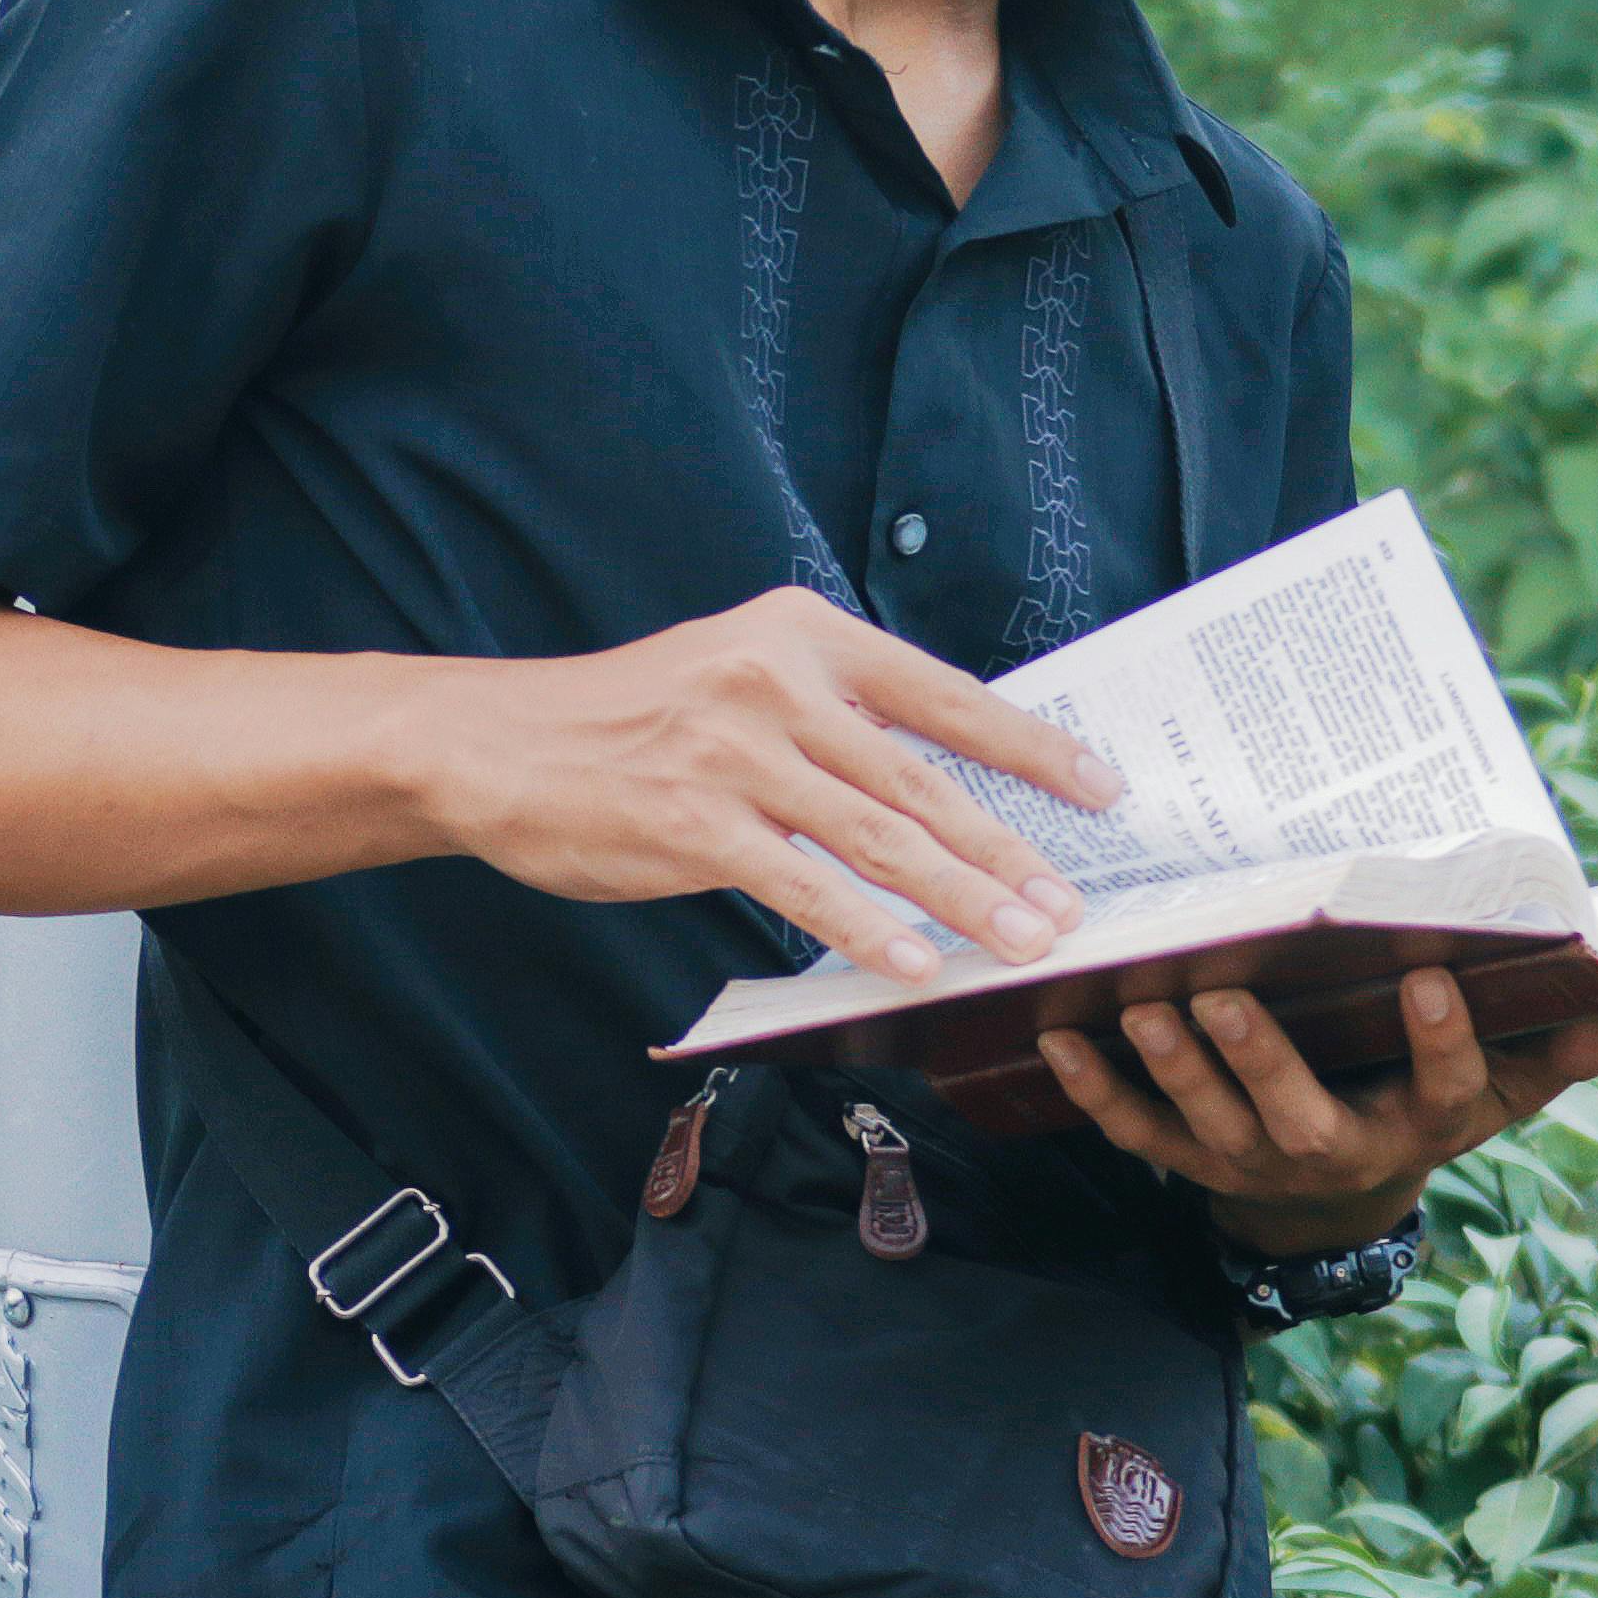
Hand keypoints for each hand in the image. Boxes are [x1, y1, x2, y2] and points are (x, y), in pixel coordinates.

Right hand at [398, 588, 1125, 981]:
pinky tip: (911, 963)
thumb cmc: (632, 721)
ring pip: (878, 835)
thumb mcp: (740, 676)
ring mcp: (736, 752)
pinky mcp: (695, 823)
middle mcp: (777, 681)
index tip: (1100, 789)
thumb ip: (833, 715)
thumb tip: (945, 779)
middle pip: (923, 777)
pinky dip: (865, 928)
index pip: (942, 693)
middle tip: (1072, 903)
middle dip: (1009, 849)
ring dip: (961, 898)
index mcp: (803, 633)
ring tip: (1021, 942)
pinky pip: (804, 884)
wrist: (497, 744)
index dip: (1029, 746)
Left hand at [1037, 970, 1597, 1250]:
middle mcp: (1331, 1154)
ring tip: (1147, 1004)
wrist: (1333, 1203)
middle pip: (1299, 1119)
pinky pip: (1136, 1132)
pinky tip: (1057, 1035)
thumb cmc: (1421, 1106)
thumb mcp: (1499, 1088)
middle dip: (1261, 1061)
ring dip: (1173, 1070)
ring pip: (1207, 1125)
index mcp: (1415, 1127)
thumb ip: (1557, 1050)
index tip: (1435, 975)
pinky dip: (1095, 1091)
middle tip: (1229, 993)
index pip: (1442, 1091)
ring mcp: (1251, 1163)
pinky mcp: (1186, 1159)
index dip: (1441, 1043)